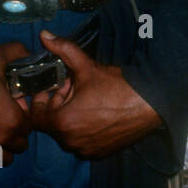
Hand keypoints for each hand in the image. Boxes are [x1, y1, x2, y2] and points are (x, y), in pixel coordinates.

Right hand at [0, 42, 32, 172]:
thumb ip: (17, 53)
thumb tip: (29, 53)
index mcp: (14, 119)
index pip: (29, 126)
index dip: (22, 117)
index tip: (13, 109)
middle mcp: (3, 140)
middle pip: (19, 144)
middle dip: (15, 134)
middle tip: (3, 121)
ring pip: (4, 158)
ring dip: (3, 149)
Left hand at [28, 30, 161, 159]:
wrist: (149, 104)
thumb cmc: (118, 87)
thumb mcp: (86, 67)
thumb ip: (62, 50)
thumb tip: (44, 35)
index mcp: (63, 122)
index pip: (37, 116)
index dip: (42, 100)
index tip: (52, 89)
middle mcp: (71, 141)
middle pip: (52, 125)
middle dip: (58, 107)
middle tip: (72, 90)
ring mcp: (86, 149)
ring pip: (67, 134)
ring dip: (70, 119)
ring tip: (85, 101)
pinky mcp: (99, 153)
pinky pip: (82, 143)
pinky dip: (83, 130)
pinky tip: (96, 114)